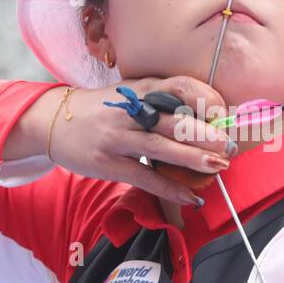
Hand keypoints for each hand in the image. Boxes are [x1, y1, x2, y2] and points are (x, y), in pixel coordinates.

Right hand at [45, 76, 235, 204]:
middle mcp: (131, 110)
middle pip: (174, 120)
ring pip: (161, 147)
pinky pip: (145, 177)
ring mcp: (118, 137)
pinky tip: (192, 197)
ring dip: (193, 158)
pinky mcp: (108, 163)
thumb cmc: (102, 110)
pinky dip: (170, 188)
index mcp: (141, 89)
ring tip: (219, 166)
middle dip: (206, 134)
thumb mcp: (131, 96)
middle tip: (230, 146)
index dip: (204, 97)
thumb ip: (162, 104)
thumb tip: (208, 122)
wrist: (53, 121)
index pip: (179, 85)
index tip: (222, 113)